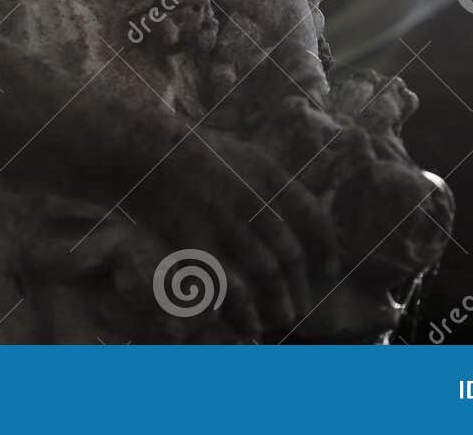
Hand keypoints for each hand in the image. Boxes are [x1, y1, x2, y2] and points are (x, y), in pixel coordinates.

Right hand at [130, 127, 325, 337]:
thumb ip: (265, 181)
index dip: (327, 246)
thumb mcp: (239, 152)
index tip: (330, 269)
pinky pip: (229, 287)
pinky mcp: (196, 243)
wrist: (141, 148)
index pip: (313, 214)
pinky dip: (243, 312)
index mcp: (267, 174)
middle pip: (290, 252)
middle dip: (301, 286)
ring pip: (267, 273)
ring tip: (283, 319)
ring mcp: (224, 223)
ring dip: (279, 302)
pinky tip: (248, 325)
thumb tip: (291, 211)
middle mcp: (252, 200)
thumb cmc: (188, 148)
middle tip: (303, 307)